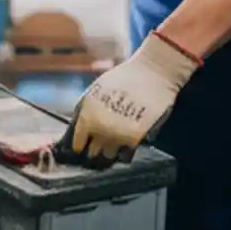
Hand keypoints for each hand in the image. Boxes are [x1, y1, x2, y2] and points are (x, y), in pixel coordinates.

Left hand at [58, 31, 200, 166]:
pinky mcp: (137, 138)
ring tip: (113, 141)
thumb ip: (85, 112)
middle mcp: (101, 131)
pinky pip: (126, 153)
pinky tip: (125, 141)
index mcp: (87, 118)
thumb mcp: (94, 92)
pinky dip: (124, 150)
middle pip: (92, 153)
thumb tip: (79, 128)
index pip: (78, 144)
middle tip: (98, 144)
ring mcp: (119, 136)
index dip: (79, 145)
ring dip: (109, 150)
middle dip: (94, 148)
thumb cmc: (121, 79)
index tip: (82, 146)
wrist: (152, 74)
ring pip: (109, 155)